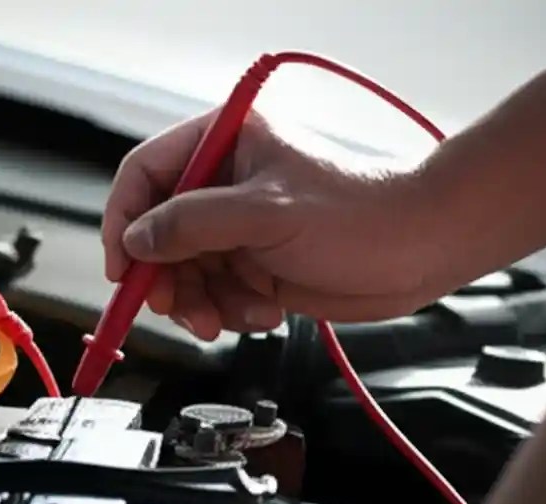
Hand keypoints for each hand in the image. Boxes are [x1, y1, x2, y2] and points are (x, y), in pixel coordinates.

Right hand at [102, 111, 451, 339]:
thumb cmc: (362, 213)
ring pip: (182, 272)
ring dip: (198, 303)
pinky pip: (213, 295)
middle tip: (174, 306)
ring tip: (224, 318)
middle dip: (164, 277)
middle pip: (157, 234)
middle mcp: (224, 184)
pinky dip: (228, 312)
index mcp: (223, 144)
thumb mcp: (266, 213)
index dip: (124, 221)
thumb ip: (192, 224)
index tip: (122, 266)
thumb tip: (138, 241)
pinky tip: (262, 311)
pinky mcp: (254, 265)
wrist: (423, 250)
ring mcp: (238, 227)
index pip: (145, 175)